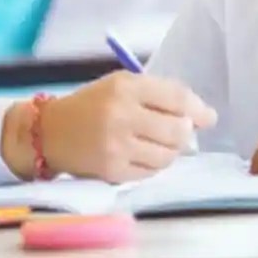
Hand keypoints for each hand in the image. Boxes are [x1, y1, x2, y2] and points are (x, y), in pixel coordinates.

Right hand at [39, 71, 215, 182]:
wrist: (49, 132)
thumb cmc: (92, 106)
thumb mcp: (120, 86)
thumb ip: (159, 95)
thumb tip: (201, 116)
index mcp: (125, 87)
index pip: (177, 98)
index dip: (198, 109)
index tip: (208, 117)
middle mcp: (121, 114)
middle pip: (177, 130)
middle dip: (185, 133)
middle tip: (181, 133)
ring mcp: (116, 145)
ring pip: (168, 155)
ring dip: (171, 151)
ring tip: (157, 143)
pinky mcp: (112, 170)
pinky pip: (151, 172)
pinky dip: (154, 165)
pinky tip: (142, 155)